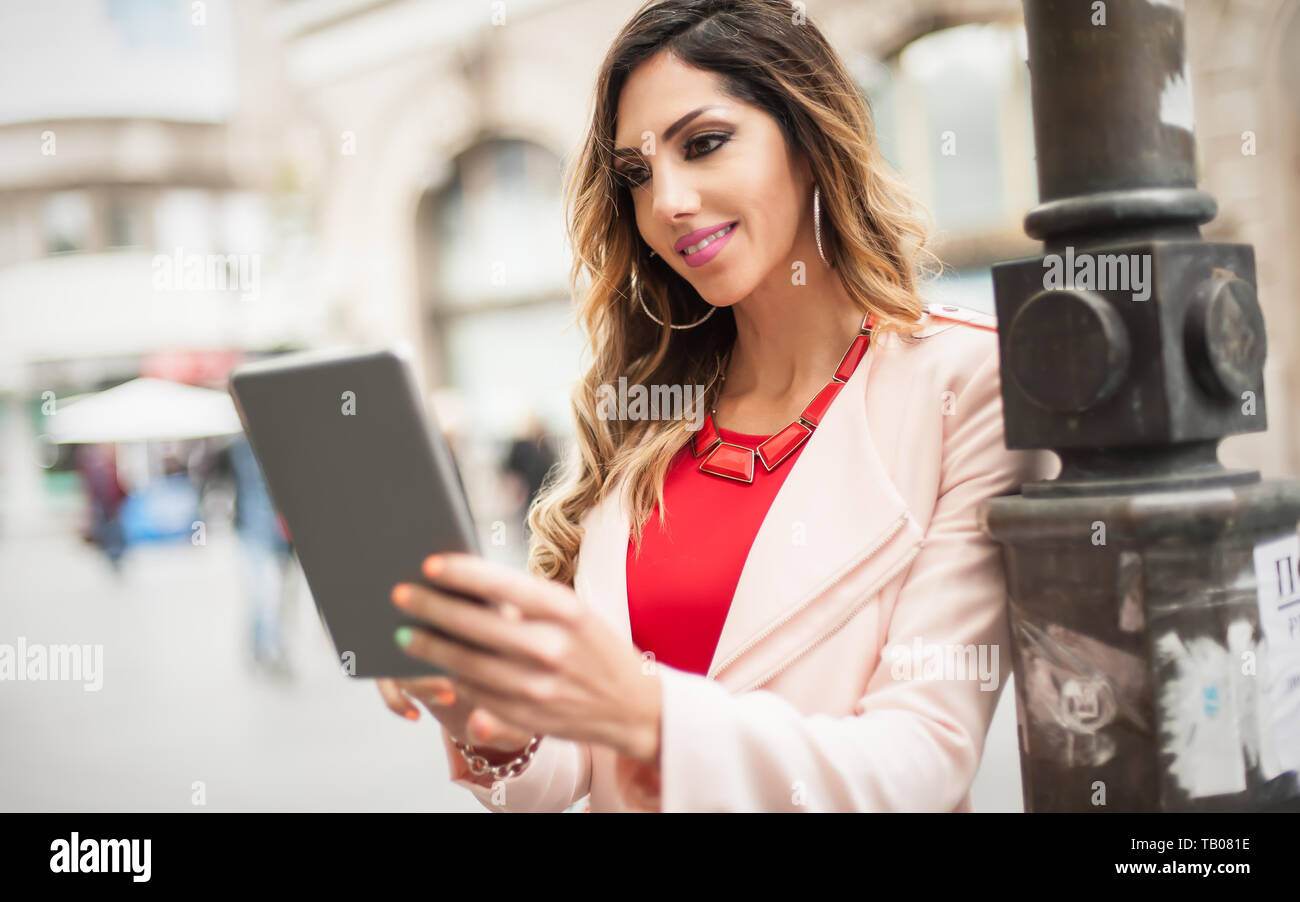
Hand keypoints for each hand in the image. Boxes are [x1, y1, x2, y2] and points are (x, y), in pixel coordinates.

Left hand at [388, 552, 661, 766]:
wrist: (633, 705)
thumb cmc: (594, 645)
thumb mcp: (573, 612)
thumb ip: (526, 601)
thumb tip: (467, 588)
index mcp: (566, 612)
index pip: (505, 586)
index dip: (463, 574)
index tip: (429, 563)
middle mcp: (552, 648)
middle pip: (477, 627)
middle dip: (432, 609)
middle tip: (401, 595)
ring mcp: (539, 688)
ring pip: (468, 665)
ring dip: (429, 649)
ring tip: (403, 634)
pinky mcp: (528, 718)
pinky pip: (476, 695)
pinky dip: (449, 678)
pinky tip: (432, 666)